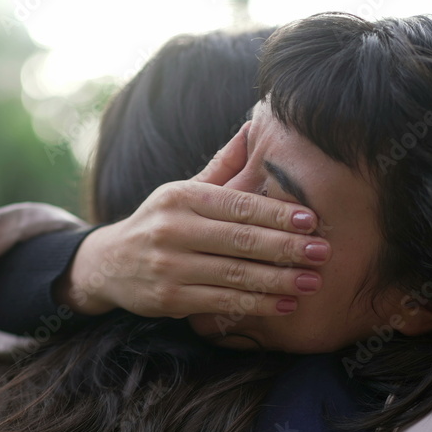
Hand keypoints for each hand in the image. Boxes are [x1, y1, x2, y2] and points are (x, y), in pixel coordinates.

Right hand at [58, 122, 330, 318]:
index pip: (236, 205)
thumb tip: (254, 127)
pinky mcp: (169, 299)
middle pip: (239, 240)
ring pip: (234, 274)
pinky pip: (221, 302)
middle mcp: (172, 229)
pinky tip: (284, 303)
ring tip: (312, 281)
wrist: (108, 263)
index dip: (276, 213)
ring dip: (278, 280)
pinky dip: (256, 304)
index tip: (311, 219)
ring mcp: (169, 266)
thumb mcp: (182, 190)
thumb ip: (221, 167)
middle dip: (285, 247)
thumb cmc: (159, 222)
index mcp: (180, 197)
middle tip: (322, 252)